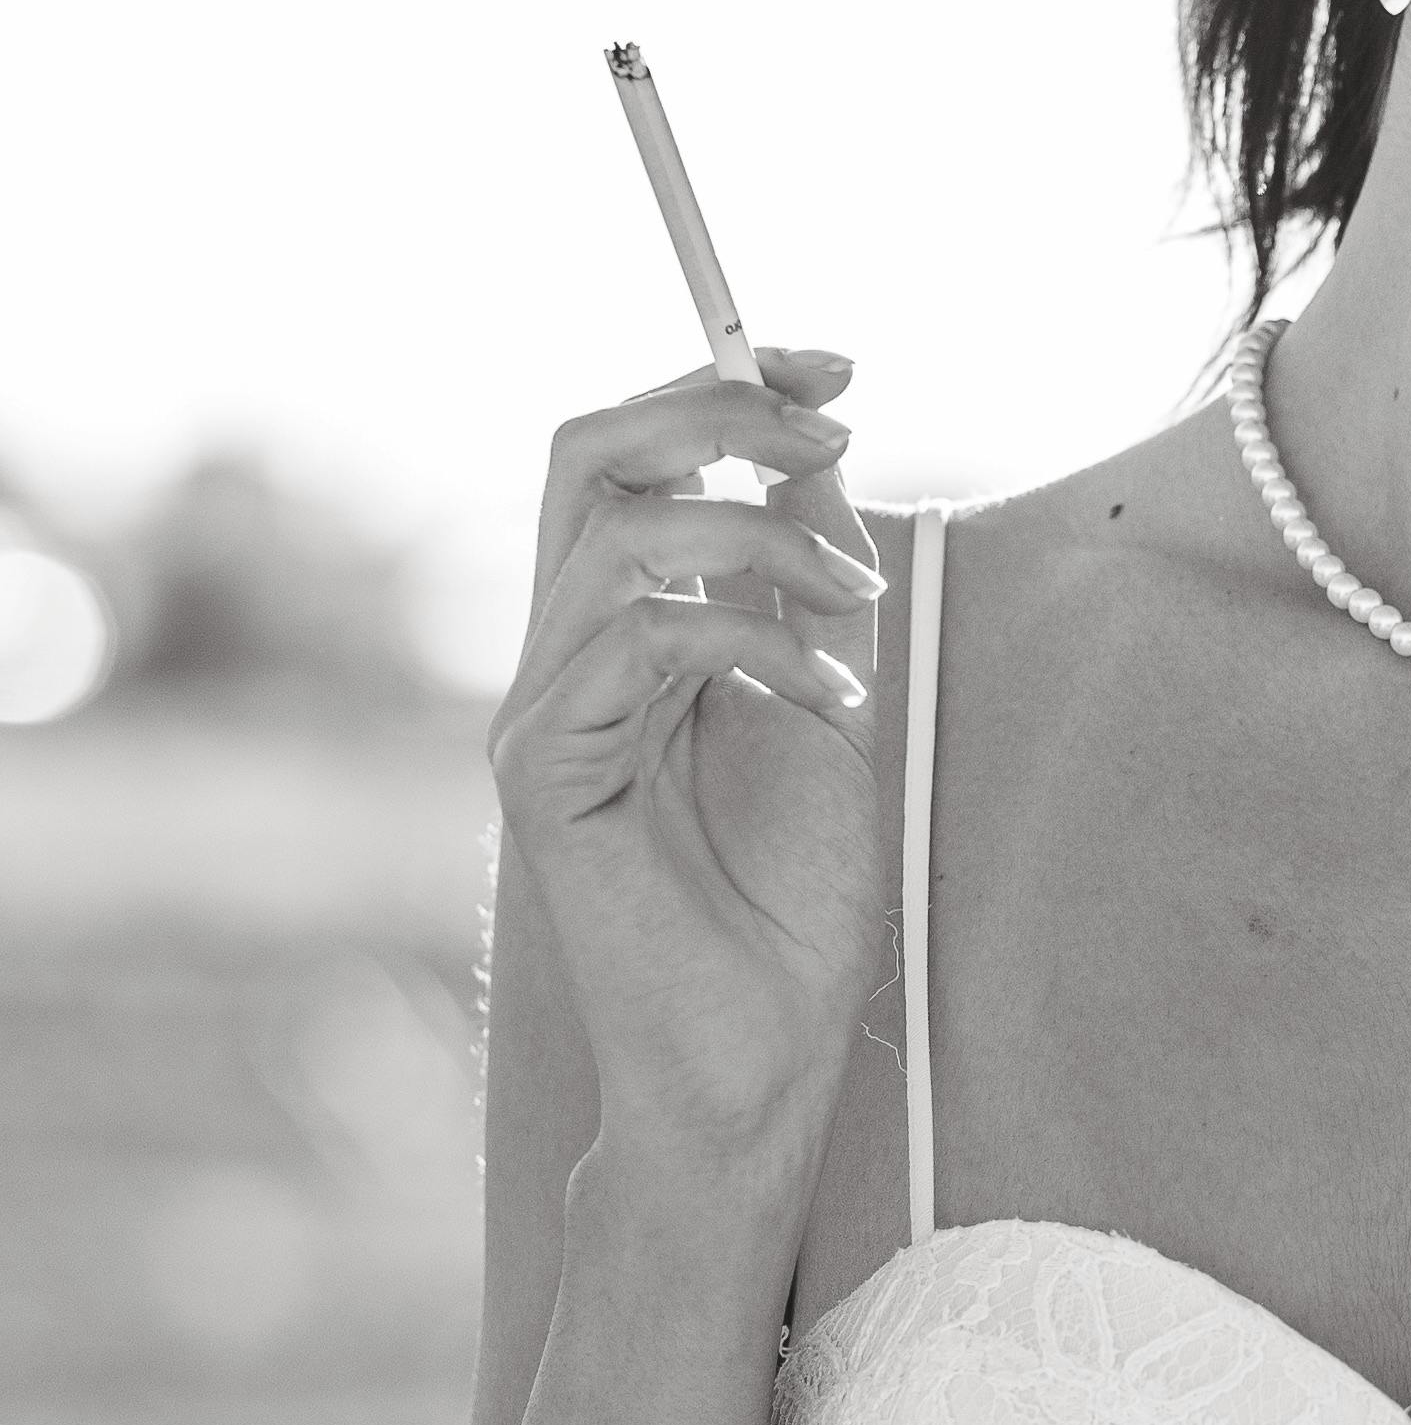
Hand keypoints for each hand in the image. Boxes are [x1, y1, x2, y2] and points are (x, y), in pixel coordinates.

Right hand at [490, 345, 886, 1187]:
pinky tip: (832, 697)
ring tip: (855, 604)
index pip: (628, 455)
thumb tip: (817, 456)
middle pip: (587, 452)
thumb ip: (812, 587)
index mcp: (621, 631)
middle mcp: (563, 656)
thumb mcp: (830, 704)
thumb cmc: (788, 908)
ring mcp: (542, 712)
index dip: (721, 383)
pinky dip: (756, 642)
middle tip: (837, 432)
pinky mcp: (544, 774)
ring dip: (764, 540)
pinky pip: (640, 642)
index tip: (836, 368)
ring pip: (614, 532)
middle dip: (720, 411)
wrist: (761, 1056)